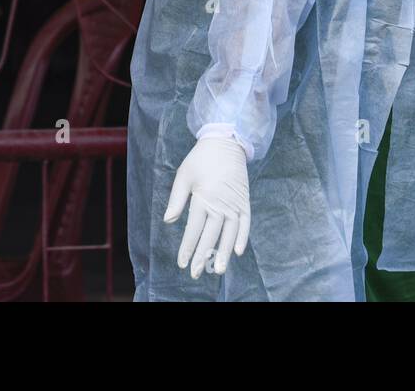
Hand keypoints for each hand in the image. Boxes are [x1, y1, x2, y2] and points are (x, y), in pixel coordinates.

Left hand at [164, 136, 250, 278]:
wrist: (226, 142)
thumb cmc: (201, 159)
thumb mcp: (183, 175)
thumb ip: (176, 199)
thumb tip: (168, 221)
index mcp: (203, 197)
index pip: (194, 229)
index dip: (188, 247)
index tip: (183, 262)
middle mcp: (220, 203)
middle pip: (211, 235)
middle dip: (203, 255)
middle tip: (196, 273)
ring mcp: (234, 203)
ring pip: (230, 233)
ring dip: (224, 252)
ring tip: (219, 269)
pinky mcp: (244, 201)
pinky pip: (245, 222)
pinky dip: (243, 237)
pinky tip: (238, 251)